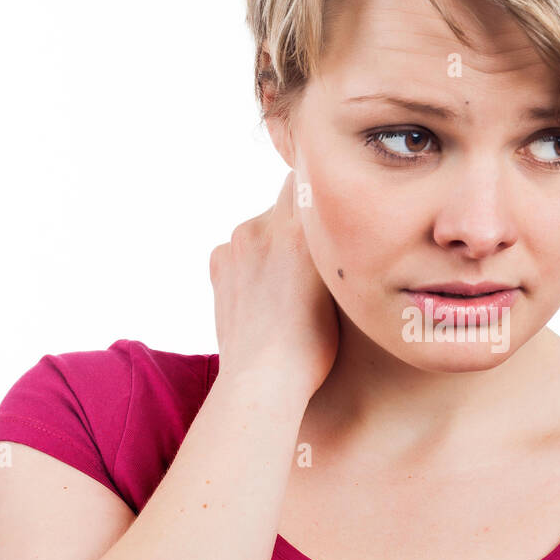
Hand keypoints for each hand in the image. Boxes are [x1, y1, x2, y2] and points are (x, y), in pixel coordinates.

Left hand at [209, 171, 339, 396]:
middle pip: (286, 197)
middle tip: (313, 253)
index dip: (321, 192)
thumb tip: (332, 226)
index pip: (308, 180)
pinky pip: (241, 246)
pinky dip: (252, 261)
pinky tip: (265, 292)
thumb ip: (332, 246)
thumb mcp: (340, 287)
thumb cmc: (313, 344)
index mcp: (298, 230)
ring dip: (275, 241)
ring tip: (288, 283)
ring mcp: (236, 244)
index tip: (332, 209)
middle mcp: (261, 227)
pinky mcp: (219, 262)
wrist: (263, 379)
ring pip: (264, 224)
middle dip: (300, 217)